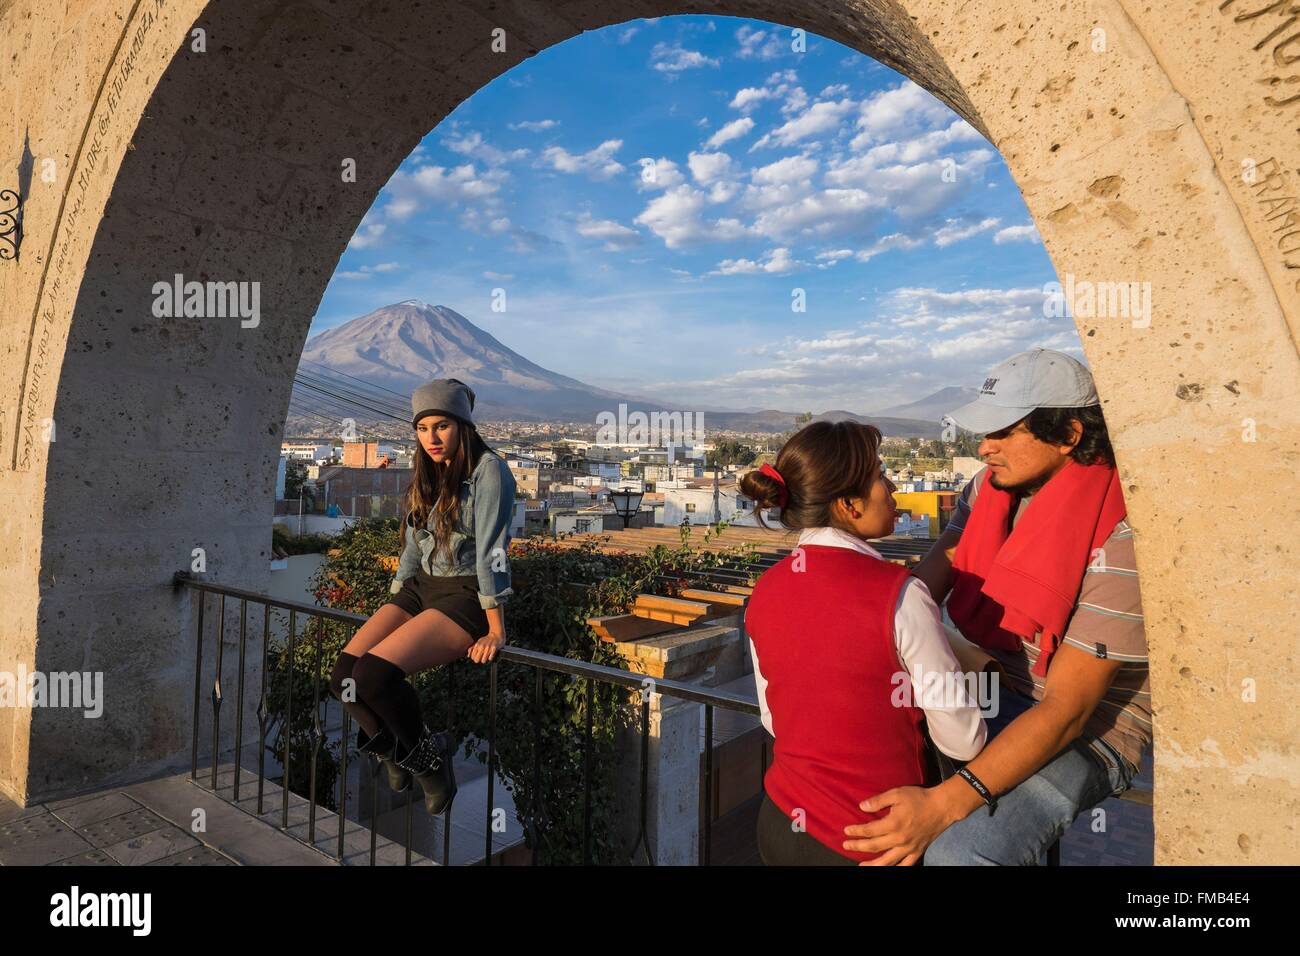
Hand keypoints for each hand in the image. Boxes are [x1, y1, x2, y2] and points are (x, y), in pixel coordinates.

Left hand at [468, 630, 505, 663]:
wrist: (495, 635)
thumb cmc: (486, 640)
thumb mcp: (477, 642)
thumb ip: (471, 649)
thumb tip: (468, 656)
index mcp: (477, 645)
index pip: (472, 657)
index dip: (474, 658)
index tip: (477, 656)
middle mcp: (482, 646)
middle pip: (477, 660)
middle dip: (479, 660)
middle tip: (481, 657)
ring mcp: (488, 648)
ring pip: (483, 660)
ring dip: (485, 659)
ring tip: (486, 656)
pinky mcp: (494, 649)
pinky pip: (490, 658)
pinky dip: (490, 658)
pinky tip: (490, 655)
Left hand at [841, 785, 955, 865]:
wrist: (942, 807)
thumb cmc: (919, 798)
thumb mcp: (896, 793)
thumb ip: (878, 801)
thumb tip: (861, 806)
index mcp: (893, 824)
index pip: (869, 831)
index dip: (856, 832)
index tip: (846, 831)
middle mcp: (900, 839)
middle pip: (874, 847)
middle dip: (858, 847)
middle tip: (846, 845)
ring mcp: (909, 848)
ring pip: (888, 861)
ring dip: (873, 865)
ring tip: (861, 866)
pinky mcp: (918, 851)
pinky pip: (906, 865)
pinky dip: (896, 869)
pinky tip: (887, 869)